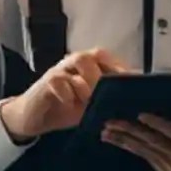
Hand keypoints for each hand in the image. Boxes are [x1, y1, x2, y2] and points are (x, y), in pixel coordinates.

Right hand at [0, 48, 128, 141]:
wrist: (32, 117)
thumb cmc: (65, 109)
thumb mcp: (90, 107)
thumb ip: (106, 101)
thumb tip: (132, 104)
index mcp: (89, 67)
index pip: (111, 60)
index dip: (124, 70)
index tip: (138, 85)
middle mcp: (76, 63)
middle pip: (97, 53)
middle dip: (110, 70)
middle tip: (115, 91)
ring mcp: (61, 70)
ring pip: (79, 60)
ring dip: (91, 78)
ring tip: (93, 98)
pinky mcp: (46, 81)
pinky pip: (58, 79)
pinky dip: (67, 92)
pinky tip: (71, 105)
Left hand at [101, 98, 170, 170]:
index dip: (158, 124)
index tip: (141, 114)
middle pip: (154, 143)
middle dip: (131, 132)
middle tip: (111, 121)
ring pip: (146, 152)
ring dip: (125, 141)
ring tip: (106, 132)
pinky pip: (148, 159)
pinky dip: (133, 149)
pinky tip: (119, 141)